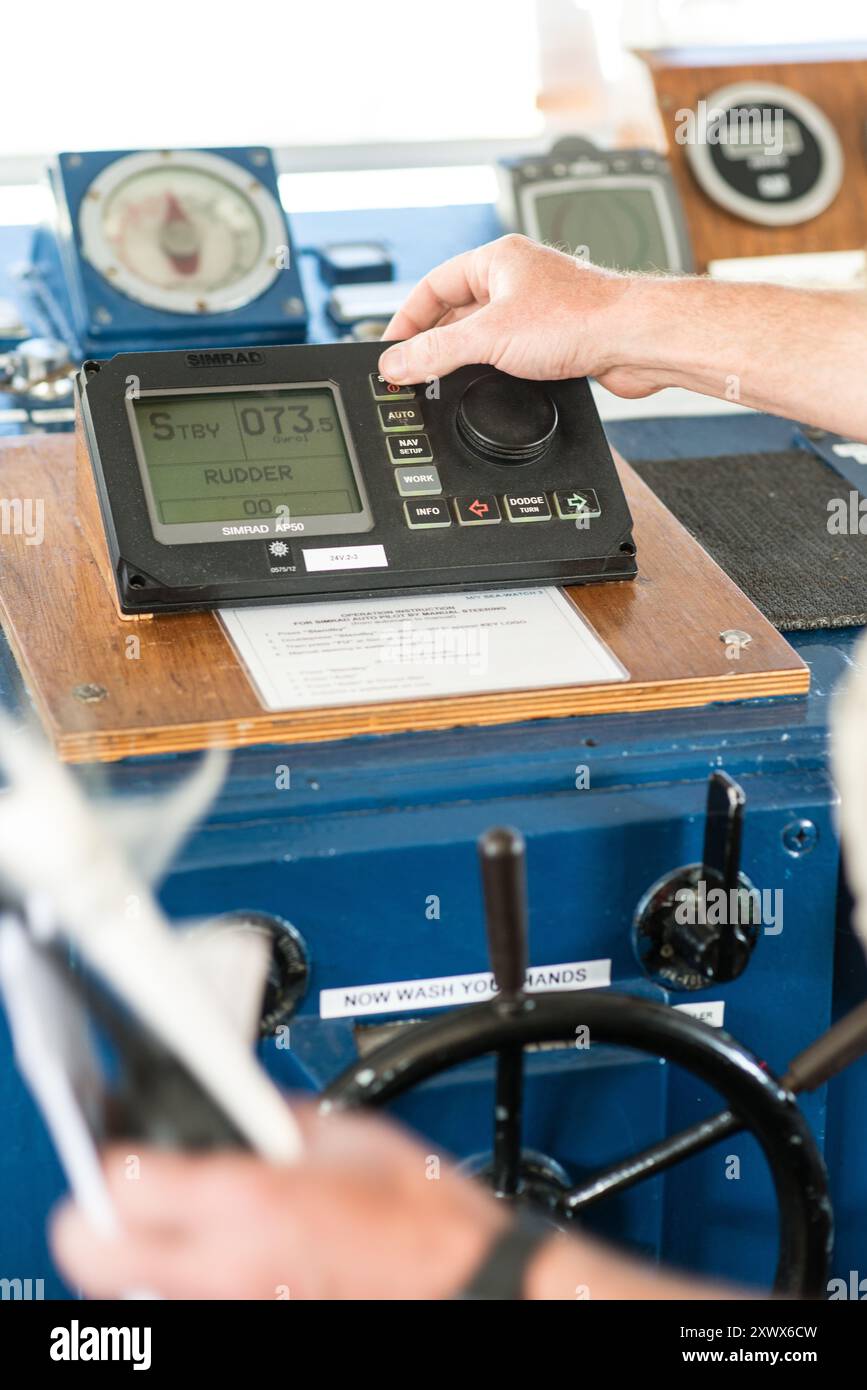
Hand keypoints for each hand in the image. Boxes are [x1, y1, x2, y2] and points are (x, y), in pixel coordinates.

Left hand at [50, 1104, 508, 1299]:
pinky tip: (226, 1261)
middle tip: (135, 1189)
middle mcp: (220, 1271)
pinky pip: (177, 1309)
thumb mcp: (342, 1132)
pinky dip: (183, 1285)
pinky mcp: (241, 1334)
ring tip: (184, 1226)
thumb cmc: (420, 1218)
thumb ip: (266, 1116)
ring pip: (124, 1290)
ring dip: (138, 1254)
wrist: (462, 1281)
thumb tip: (228, 1105)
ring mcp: (226, 1315)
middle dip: (100, 1214)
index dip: (116, 1152)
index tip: (131, 1142)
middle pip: (87, 1252)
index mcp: (246, 1202)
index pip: (115, 1182)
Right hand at [379, 234, 662, 397]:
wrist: (634, 340)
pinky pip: (509, 352)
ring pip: (484, 334)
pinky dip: (493, 370)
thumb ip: (437, 351)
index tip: (391, 350)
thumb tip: (397, 362)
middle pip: (456, 312)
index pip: (433, 286)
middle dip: (434, 342)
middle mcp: (517, 278)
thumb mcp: (489, 337)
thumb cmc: (579, 318)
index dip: (407, 319)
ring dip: (465, 358)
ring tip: (445, 382)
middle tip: (413, 372)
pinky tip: (487, 387)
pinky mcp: (555, 337)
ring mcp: (537, 308)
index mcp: (496, 259)